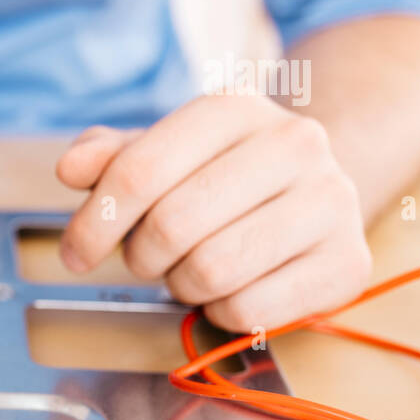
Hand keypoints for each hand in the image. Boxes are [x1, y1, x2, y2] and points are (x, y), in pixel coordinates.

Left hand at [55, 92, 371, 331]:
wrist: (310, 195)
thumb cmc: (216, 176)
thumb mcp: (161, 154)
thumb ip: (110, 159)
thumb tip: (71, 169)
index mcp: (234, 107)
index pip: (139, 171)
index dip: (94, 223)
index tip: (75, 255)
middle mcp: (294, 143)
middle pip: (172, 225)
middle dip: (141, 256)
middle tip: (146, 259)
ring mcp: (331, 203)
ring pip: (212, 271)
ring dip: (181, 284)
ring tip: (191, 269)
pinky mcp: (348, 264)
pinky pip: (249, 310)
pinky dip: (221, 311)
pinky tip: (231, 288)